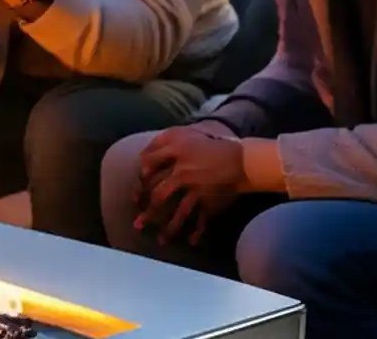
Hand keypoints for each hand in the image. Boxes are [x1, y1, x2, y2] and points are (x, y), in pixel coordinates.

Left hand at [134, 126, 244, 243]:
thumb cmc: (209, 145)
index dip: (140, 185)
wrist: (241, 158)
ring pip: (179, 212)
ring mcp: (197, 189)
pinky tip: (191, 242)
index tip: (135, 198)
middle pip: (159, 195)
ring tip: (161, 241)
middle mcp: (182, 173)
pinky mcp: (211, 200)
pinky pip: (203, 219)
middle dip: (148, 213)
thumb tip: (141, 158)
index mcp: (174, 155)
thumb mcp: (183, 134)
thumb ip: (161, 142)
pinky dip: (198, 232)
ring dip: (169, 228)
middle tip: (138, 225)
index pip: (149, 171)